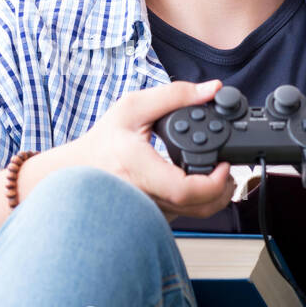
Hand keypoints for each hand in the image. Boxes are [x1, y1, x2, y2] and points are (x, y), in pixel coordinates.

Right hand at [74, 78, 236, 222]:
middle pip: (198, 208)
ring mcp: (148, 210)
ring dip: (213, 198)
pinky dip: (196, 203)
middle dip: (222, 190)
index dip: (213, 182)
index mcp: (139, 167)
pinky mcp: (152, 217)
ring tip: (215, 175)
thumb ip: (174, 95)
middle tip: (227, 170)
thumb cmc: (102, 143)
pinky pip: (183, 216)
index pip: (184, 189)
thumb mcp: (133, 108)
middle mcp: (144, 194)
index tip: (223, 165)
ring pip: (193, 216)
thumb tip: (210, 89)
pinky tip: (196, 185)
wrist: (78, 170)